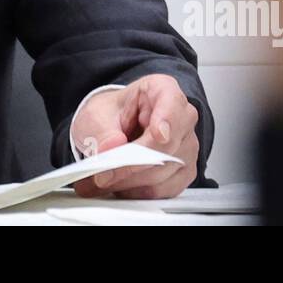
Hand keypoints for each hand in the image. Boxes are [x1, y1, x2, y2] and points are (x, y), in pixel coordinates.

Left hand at [69, 75, 198, 198]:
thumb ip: (103, 131)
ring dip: (130, 182)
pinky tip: (119, 186)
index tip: (157, 134)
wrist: (112, 128)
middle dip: (131, 165)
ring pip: (164, 172)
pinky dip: (138, 192)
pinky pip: (164, 190)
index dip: (165, 121)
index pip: (171, 104)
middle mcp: (182, 117)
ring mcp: (186, 145)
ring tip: (102, 181)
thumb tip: (112, 147)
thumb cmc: (110, 115)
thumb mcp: (96, 115)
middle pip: (166, 146)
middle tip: (102, 174)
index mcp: (163, 90)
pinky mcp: (184, 172)